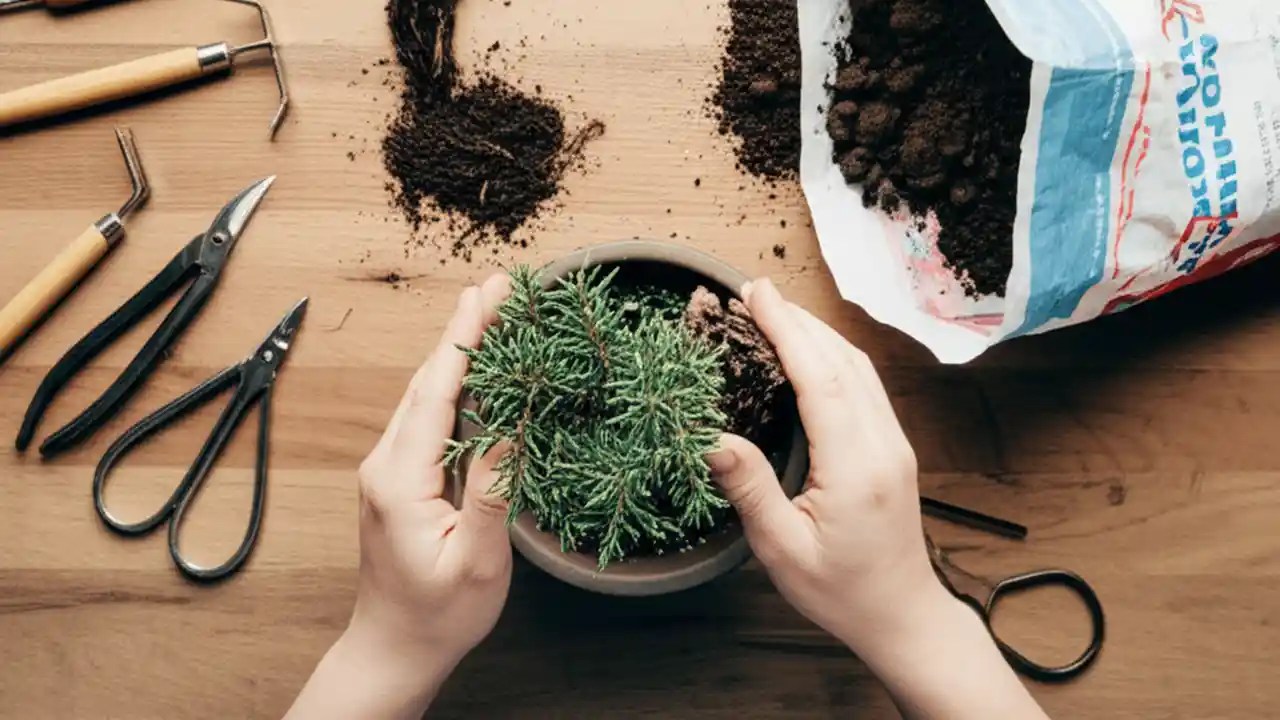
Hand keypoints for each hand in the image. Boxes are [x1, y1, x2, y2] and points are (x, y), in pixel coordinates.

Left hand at [286, 275, 512, 719]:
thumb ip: (493, 489)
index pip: (437, 391)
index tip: (489, 292)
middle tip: (502, 288)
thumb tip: (514, 422)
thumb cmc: (438, 616)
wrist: (393, 649)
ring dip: (458, 353)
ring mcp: (387, 471)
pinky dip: (453, 386)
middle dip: (464, 330)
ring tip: (493, 314)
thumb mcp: (476, 559)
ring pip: (424, 396)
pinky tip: (475, 374)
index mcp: (402, 478)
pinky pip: (426, 419)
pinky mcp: (397, 481)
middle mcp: (386, 464)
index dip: (465, 338)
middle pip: (427, 382)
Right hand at [708, 277, 943, 650]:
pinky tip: (809, 352)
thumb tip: (713, 438)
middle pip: (842, 360)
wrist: (901, 615)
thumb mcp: (782, 550)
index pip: (819, 378)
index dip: (786, 330)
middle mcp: (883, 445)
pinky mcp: (894, 448)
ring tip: (774, 311)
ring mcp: (894, 443)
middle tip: (754, 292)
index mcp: (855, 467)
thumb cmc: (839, 592)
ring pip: (858, 368)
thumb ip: (751, 490)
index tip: (756, 295)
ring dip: (817, 333)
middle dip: (798, 320)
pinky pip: (865, 385)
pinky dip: (833, 356)